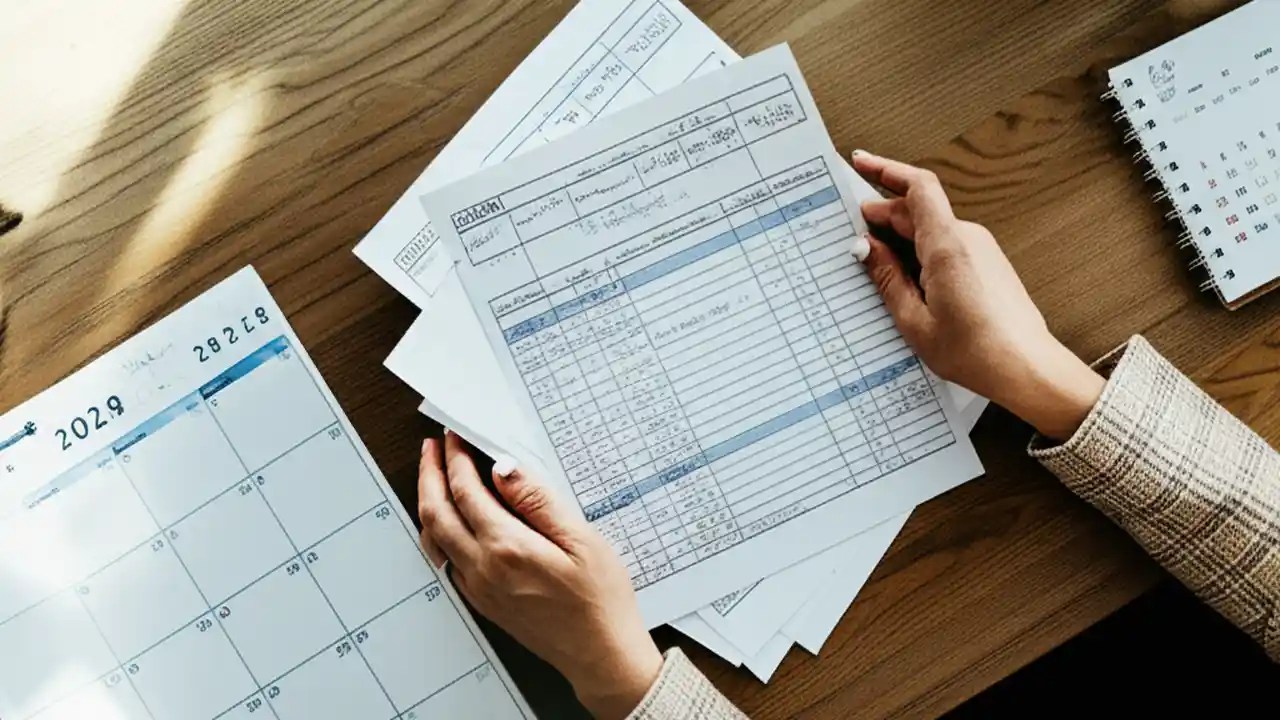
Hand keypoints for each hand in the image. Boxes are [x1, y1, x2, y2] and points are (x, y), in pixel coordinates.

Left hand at [417, 432, 661, 718]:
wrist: (600, 654)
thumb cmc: (600, 598)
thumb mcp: (581, 540)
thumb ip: (538, 501)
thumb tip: (505, 468)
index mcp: (507, 547)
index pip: (466, 491)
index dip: (457, 459)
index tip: (455, 438)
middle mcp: (484, 568)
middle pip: (437, 512)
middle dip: (431, 474)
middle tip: (433, 448)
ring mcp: (479, 588)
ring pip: (434, 539)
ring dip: (429, 503)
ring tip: (435, 478)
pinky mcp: (483, 602)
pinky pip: (445, 562)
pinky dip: (439, 533)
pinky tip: (451, 523)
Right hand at [850, 150, 1103, 439]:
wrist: (1027, 368)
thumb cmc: (976, 351)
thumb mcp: (914, 320)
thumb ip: (887, 278)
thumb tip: (865, 248)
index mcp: (947, 245)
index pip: (916, 186)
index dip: (886, 169)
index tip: (860, 162)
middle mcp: (967, 238)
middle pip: (918, 209)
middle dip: (882, 215)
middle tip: (852, 234)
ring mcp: (979, 248)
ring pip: (930, 228)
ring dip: (900, 238)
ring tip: (876, 265)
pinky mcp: (985, 262)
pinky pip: (944, 244)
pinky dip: (919, 252)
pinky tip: (905, 278)